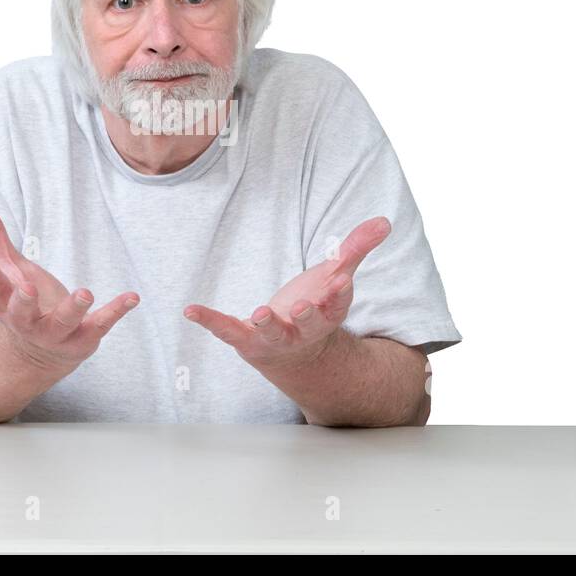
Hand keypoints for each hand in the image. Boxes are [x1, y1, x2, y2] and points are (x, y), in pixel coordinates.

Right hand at [0, 198, 138, 372]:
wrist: (44, 354)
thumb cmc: (27, 302)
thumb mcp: (11, 270)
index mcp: (6, 305)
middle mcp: (29, 324)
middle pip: (22, 315)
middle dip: (24, 302)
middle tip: (27, 288)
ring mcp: (57, 334)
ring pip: (63, 323)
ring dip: (73, 309)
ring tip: (84, 293)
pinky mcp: (84, 338)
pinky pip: (100, 325)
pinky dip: (116, 311)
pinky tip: (132, 297)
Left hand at [183, 216, 391, 369]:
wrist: (293, 355)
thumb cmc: (315, 308)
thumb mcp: (335, 278)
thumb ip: (356, 248)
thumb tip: (384, 221)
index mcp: (326, 313)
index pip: (336, 305)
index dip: (338, 294)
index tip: (340, 282)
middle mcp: (302, 330)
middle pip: (308, 325)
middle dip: (307, 317)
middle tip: (301, 308)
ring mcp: (272, 337)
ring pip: (271, 334)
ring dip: (265, 325)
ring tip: (260, 313)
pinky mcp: (245, 338)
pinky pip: (227, 330)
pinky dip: (209, 321)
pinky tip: (191, 310)